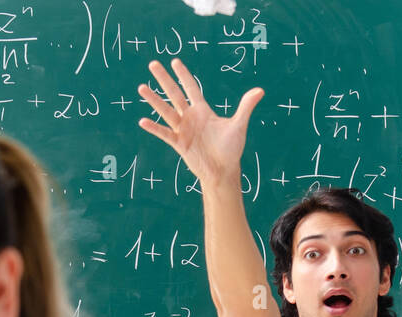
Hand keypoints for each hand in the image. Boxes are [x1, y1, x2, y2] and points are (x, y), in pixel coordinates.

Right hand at [137, 58, 262, 186]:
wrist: (223, 170)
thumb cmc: (231, 148)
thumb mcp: (239, 125)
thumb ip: (246, 106)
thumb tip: (260, 90)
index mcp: (203, 110)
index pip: (191, 88)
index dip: (183, 75)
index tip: (175, 61)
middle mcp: (190, 117)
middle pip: (174, 94)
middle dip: (164, 79)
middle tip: (153, 64)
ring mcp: (183, 130)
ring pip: (166, 111)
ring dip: (154, 100)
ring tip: (141, 87)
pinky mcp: (179, 143)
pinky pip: (164, 133)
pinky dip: (154, 128)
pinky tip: (143, 121)